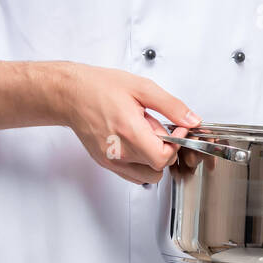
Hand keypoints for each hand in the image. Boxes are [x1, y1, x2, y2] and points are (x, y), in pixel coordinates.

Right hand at [56, 63, 200, 184]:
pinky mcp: (105, 162)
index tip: (177, 129)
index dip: (176, 145)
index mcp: (129, 132)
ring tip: (146, 135)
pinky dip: (141, 163)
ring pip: (146, 175)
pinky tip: (137, 142)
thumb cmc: (101, 87)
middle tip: (160, 130)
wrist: (71, 94)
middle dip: (167, 150)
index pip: (163, 158)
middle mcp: (118, 152)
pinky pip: (132, 174)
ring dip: (154, 159)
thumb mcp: (143, 88)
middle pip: (157, 167)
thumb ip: (171, 106)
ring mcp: (111, 160)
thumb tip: (191, 119)